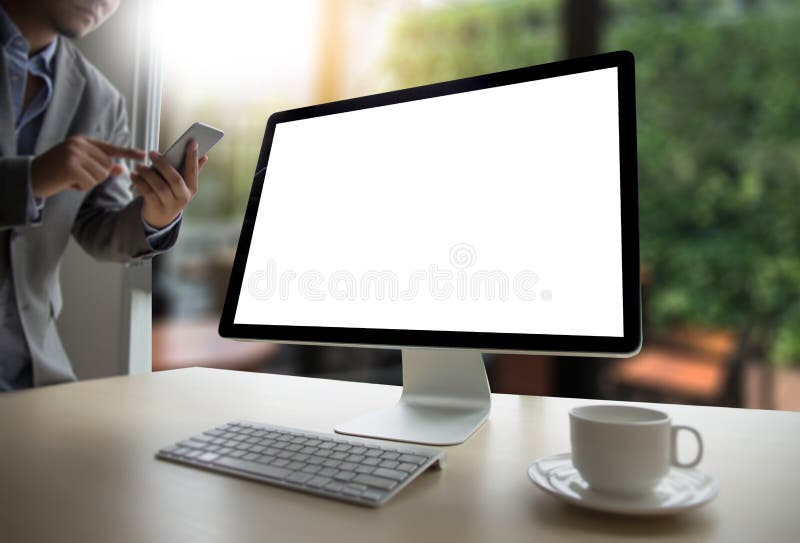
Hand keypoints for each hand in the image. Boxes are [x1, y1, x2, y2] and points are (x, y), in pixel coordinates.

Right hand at [30, 135, 145, 197]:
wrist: (31, 177)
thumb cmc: (56, 172)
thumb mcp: (79, 166)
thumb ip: (99, 165)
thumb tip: (121, 169)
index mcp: (82, 141)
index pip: (110, 147)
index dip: (128, 152)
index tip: (144, 155)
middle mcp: (79, 144)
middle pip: (107, 166)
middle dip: (96, 176)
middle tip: (76, 176)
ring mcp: (75, 153)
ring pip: (100, 175)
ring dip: (88, 183)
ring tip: (71, 178)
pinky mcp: (71, 165)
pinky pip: (90, 182)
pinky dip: (81, 187)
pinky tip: (68, 183)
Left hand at [130, 141, 207, 228]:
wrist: (161, 218)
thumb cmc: (172, 194)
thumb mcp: (183, 185)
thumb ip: (192, 170)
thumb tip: (204, 156)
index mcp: (192, 189)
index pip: (193, 171)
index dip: (192, 156)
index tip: (191, 142)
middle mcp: (183, 197)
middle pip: (175, 179)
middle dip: (164, 165)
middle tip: (152, 153)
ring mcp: (170, 204)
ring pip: (159, 186)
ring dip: (148, 174)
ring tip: (139, 165)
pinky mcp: (156, 208)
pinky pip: (147, 193)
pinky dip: (139, 183)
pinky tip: (133, 175)